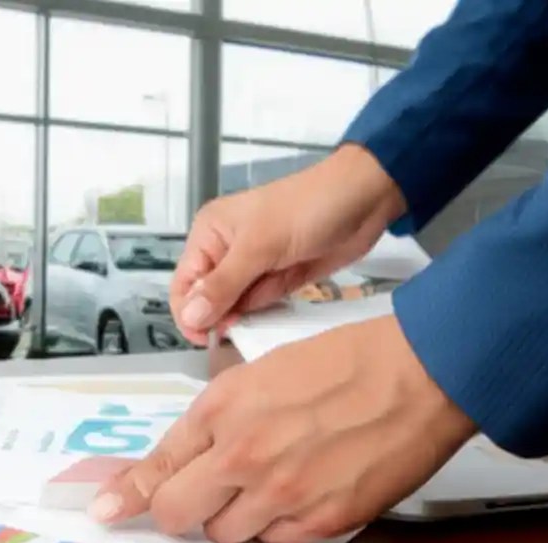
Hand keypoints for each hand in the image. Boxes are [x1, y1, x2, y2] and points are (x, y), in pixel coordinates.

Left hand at [88, 315, 476, 542]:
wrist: (419, 374)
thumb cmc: (348, 362)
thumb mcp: (261, 373)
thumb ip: (216, 418)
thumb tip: (186, 453)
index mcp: (222, 409)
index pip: (156, 467)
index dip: (126, 494)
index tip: (106, 510)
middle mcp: (243, 455)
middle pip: (176, 514)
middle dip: (180, 508)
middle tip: (197, 496)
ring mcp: (281, 493)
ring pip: (225, 534)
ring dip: (234, 516)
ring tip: (269, 480)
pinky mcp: (321, 521)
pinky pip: (274, 542)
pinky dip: (278, 526)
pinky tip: (301, 490)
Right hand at [173, 144, 406, 345]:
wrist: (363, 201)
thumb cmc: (306, 211)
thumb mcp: (259, 247)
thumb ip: (223, 286)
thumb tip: (190, 318)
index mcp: (209, 234)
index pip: (184, 283)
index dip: (189, 313)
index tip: (208, 337)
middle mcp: (225, 251)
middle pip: (207, 299)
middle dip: (221, 315)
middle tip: (242, 324)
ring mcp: (253, 267)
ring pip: (235, 306)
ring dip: (248, 313)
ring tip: (269, 301)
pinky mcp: (277, 278)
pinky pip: (261, 305)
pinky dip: (267, 310)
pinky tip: (279, 300)